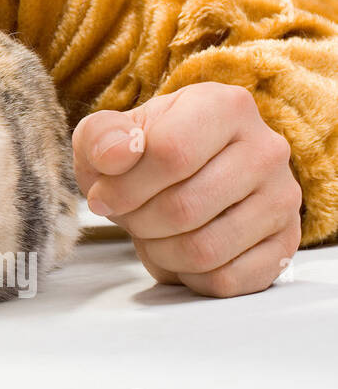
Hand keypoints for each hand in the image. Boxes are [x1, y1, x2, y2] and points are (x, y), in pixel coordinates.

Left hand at [72, 81, 302, 296]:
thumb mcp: (109, 134)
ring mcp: (283, 198)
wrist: (183, 174)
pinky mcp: (287, 243)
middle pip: (185, 208)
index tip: (103, 198)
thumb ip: (102, 137)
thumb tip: (116, 155)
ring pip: (206, 250)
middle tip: (129, 216)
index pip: (171, 155)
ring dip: (161, 252)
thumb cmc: (144, 151)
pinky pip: (229, 280)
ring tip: (152, 234)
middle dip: (139, 222)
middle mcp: (266, 149)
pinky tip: (179, 255)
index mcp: (225, 107)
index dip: (124, 188)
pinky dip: (190, 277)